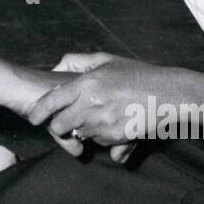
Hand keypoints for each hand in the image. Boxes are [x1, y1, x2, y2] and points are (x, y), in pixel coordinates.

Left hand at [31, 54, 159, 162]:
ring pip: (80, 135)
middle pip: (60, 125)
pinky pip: (99, 143)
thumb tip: (55, 67)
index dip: (39, 112)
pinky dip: (101, 137)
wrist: (169, 95)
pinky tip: (113, 124)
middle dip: (60, 126)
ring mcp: (104, 124)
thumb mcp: (107, 60)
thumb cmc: (138, 74)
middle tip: (67, 121)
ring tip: (98, 117)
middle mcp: (91, 105)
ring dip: (83, 130)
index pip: (51, 101)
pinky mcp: (116, 138)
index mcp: (86, 84)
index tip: (33, 118)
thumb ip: (77, 61)